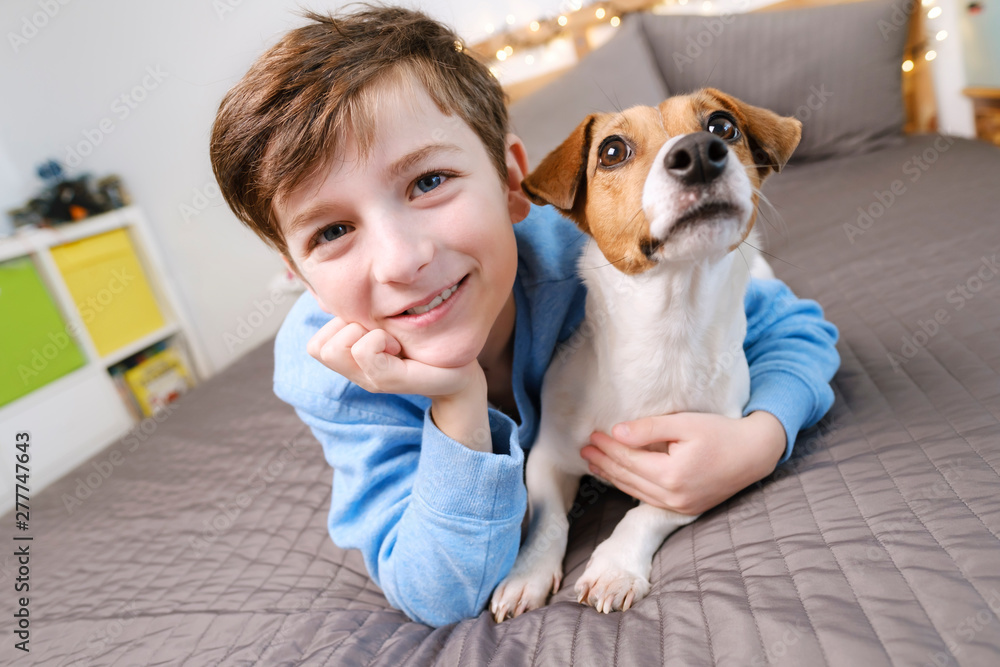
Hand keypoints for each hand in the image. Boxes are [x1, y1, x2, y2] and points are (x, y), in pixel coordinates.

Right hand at [307, 317, 478, 398]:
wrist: (459, 371)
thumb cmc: (425, 342)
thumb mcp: (388, 321)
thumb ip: (364, 311)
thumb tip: (338, 285)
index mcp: (353, 360)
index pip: (315, 345)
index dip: (339, 328)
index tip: (374, 328)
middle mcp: (357, 374)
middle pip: (318, 348)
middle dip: (348, 329)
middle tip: (384, 335)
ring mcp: (370, 380)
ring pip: (335, 349)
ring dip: (364, 334)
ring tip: (392, 341)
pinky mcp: (389, 381)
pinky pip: (364, 350)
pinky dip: (379, 340)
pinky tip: (400, 346)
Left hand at [580, 411, 785, 514]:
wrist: (754, 454)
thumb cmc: (720, 433)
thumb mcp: (684, 423)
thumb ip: (649, 428)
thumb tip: (616, 433)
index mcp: (672, 474)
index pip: (629, 460)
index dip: (608, 447)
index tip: (591, 435)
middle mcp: (673, 497)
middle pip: (628, 478)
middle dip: (604, 462)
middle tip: (584, 449)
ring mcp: (679, 507)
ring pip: (636, 491)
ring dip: (613, 477)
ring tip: (594, 464)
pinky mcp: (684, 509)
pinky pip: (649, 498)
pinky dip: (631, 487)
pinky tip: (620, 478)